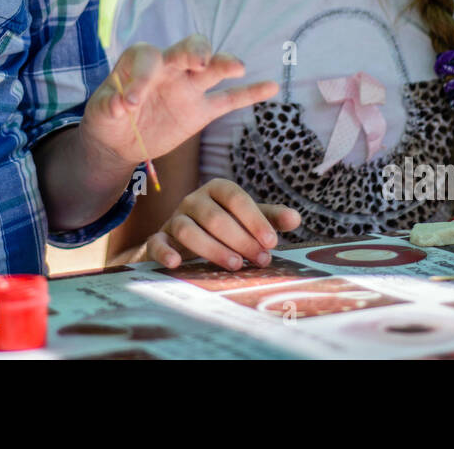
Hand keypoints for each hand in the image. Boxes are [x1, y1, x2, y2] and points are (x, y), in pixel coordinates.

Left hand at [80, 34, 278, 173]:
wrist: (119, 140)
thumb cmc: (107, 118)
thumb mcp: (100, 114)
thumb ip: (109, 106)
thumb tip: (122, 104)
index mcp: (140, 62)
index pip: (147, 57)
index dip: (141, 76)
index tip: (130, 102)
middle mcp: (169, 68)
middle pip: (186, 50)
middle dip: (193, 51)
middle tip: (196, 61)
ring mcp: (188, 88)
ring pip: (211, 69)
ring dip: (224, 63)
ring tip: (237, 67)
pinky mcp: (201, 110)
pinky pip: (229, 99)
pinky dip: (250, 93)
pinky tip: (272, 87)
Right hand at [146, 179, 300, 269]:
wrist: (184, 237)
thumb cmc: (225, 225)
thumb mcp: (248, 218)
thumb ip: (270, 218)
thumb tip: (295, 219)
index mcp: (217, 189)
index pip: (236, 198)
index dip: (254, 220)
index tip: (272, 242)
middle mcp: (194, 200)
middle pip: (215, 217)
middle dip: (240, 239)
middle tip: (261, 260)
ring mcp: (175, 218)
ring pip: (189, 230)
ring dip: (213, 249)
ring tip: (236, 265)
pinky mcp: (161, 238)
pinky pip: (158, 243)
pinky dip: (165, 253)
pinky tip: (177, 264)